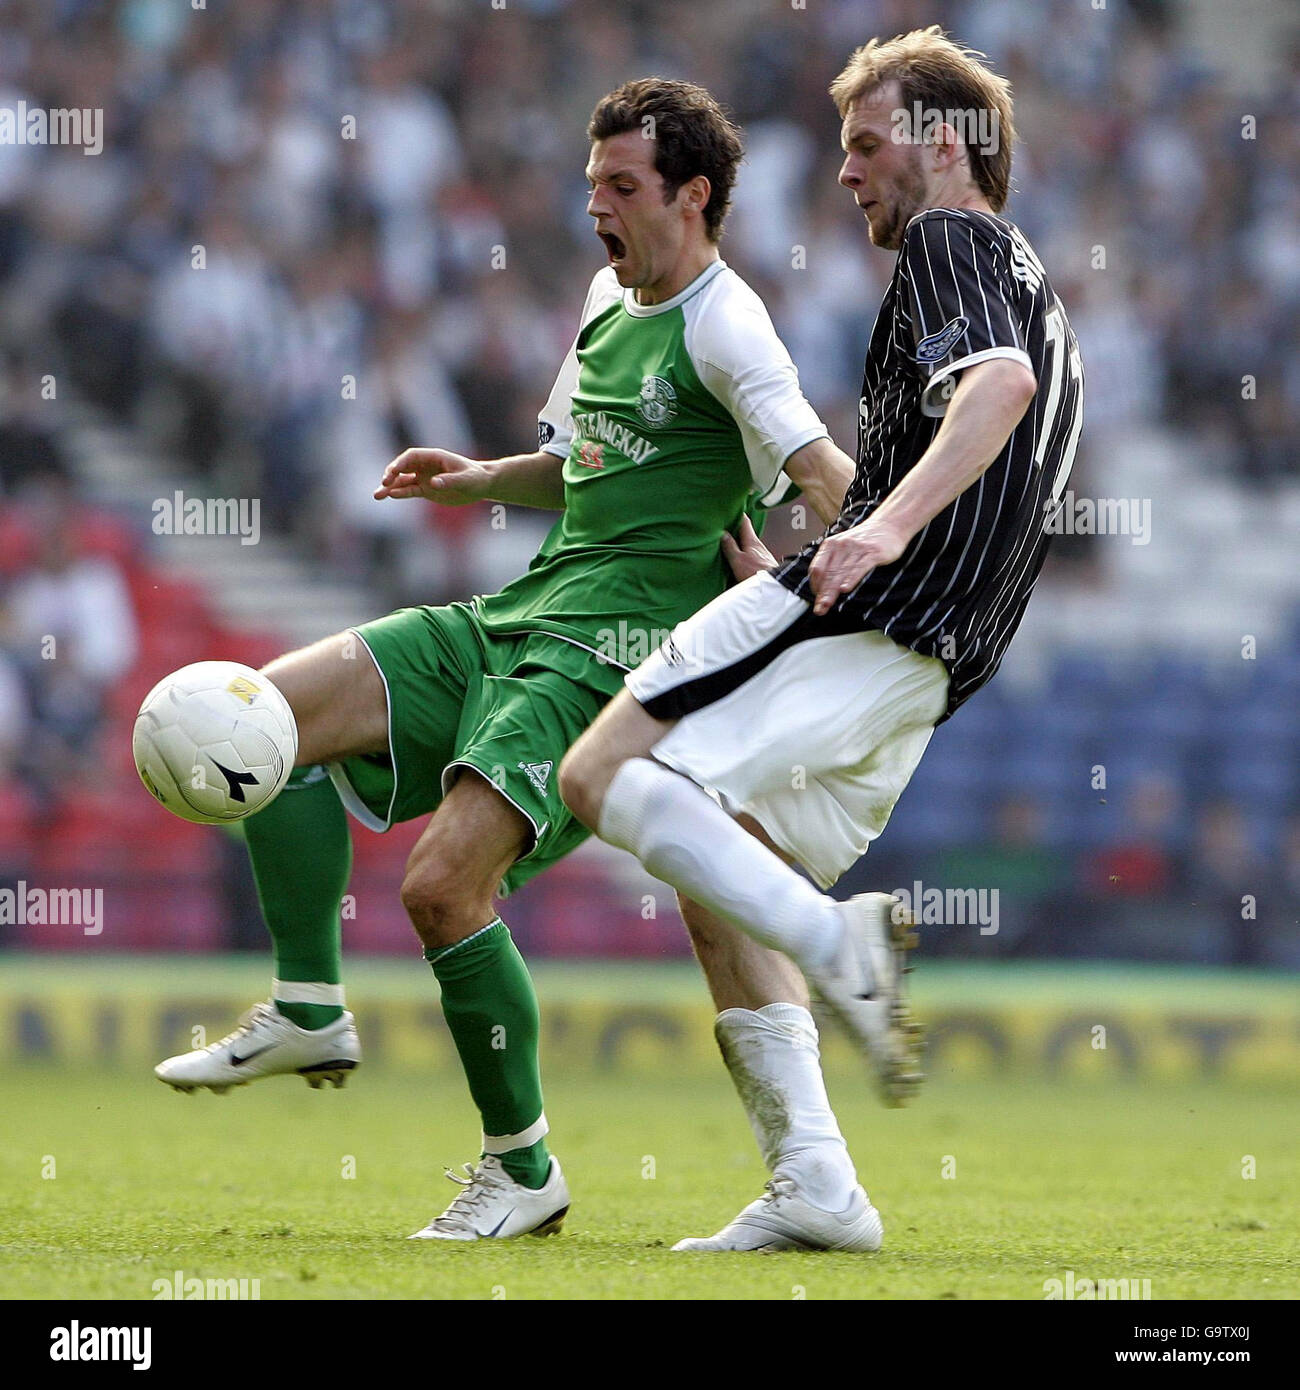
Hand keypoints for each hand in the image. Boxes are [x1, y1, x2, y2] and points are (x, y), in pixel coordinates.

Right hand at [374, 448, 490, 504]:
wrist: (481, 485)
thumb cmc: (476, 478)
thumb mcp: (466, 480)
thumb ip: (450, 481)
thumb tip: (433, 483)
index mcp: (434, 457)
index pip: (411, 456)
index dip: (400, 463)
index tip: (393, 471)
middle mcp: (425, 465)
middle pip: (402, 467)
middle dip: (391, 474)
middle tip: (384, 483)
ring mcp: (424, 477)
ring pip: (402, 480)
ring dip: (389, 487)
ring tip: (377, 495)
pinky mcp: (425, 489)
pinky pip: (409, 491)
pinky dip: (400, 493)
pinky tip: (391, 496)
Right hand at [720, 514, 777, 581]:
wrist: (772, 588)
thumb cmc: (756, 574)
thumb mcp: (738, 560)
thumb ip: (730, 547)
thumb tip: (723, 534)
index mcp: (752, 540)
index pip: (744, 521)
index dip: (737, 513)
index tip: (730, 509)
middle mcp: (758, 544)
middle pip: (746, 531)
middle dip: (736, 528)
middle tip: (726, 524)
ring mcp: (761, 553)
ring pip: (748, 542)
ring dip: (740, 540)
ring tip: (729, 539)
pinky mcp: (762, 562)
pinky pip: (751, 552)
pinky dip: (744, 550)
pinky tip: (739, 555)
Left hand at [808, 518, 908, 615]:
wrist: (889, 524)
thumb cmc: (864, 539)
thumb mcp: (843, 546)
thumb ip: (832, 562)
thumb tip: (821, 585)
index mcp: (831, 545)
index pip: (817, 568)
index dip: (815, 586)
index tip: (816, 600)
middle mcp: (841, 545)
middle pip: (828, 573)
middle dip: (823, 593)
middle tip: (819, 609)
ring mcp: (857, 548)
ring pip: (841, 572)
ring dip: (832, 590)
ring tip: (827, 604)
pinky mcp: (873, 552)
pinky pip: (859, 567)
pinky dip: (851, 578)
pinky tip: (845, 588)